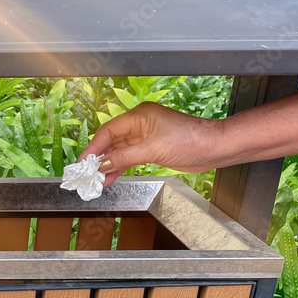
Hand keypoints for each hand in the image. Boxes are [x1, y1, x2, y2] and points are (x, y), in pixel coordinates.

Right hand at [78, 102, 224, 186]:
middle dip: (99, 158)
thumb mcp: (152, 150)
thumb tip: (102, 165)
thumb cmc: (190, 140)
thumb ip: (124, 157)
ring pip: (119, 151)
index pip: (108, 131)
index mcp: (139, 116)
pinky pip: (129, 157)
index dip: (94, 147)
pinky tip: (110, 177)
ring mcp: (146, 137)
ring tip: (96, 181)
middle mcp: (140, 124)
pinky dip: (119, 167)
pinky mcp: (152, 148)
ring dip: (108, 166)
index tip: (83, 162)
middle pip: (112, 141)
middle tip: (86, 173)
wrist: (214, 148)